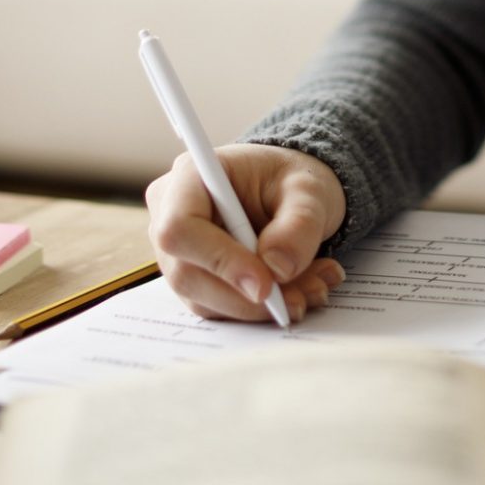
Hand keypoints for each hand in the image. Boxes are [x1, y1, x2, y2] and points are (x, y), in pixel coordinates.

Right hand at [145, 142, 347, 322]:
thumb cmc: (291, 180)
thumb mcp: (309, 190)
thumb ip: (299, 223)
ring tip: (314, 285)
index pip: (180, 228)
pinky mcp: (195, 279)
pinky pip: (221, 308)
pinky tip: (300, 289)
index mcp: (190, 176)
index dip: (220, 260)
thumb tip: (276, 269)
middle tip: (305, 294)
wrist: (290, 192)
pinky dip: (262, 309)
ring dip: (263, 306)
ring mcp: (178, 252)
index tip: (266, 283)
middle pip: (187, 274)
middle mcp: (170, 215)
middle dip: (249, 296)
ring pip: (206, 300)